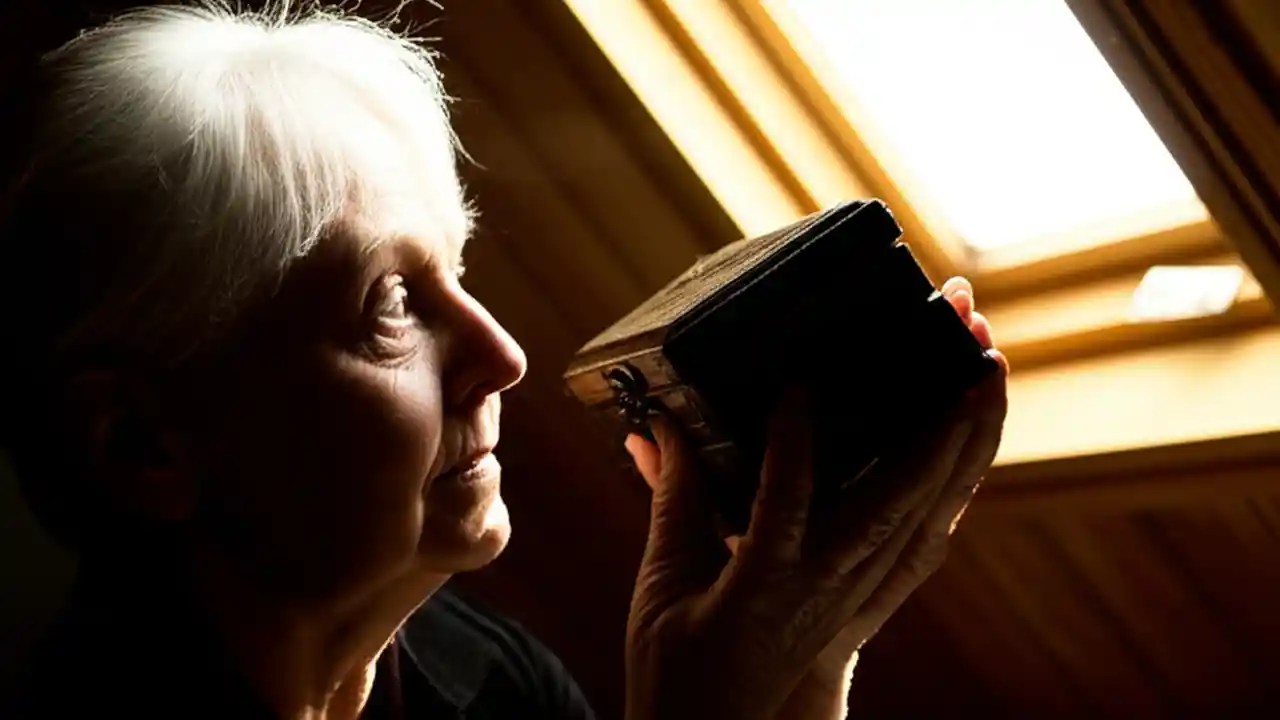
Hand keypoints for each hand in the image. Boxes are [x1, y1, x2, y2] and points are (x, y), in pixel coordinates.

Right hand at [622, 276, 1007, 719]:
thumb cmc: (680, 667)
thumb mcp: (663, 584)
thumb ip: (672, 499)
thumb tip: (662, 427)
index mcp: (764, 585)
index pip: (787, 501)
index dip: (793, 442)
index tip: (798, 384)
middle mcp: (825, 589)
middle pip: (901, 505)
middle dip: (943, 427)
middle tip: (973, 354)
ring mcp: (855, 597)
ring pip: (929, 516)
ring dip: (965, 447)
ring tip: (989, 375)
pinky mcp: (866, 601)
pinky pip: (925, 538)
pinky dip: (952, 487)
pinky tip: (971, 444)